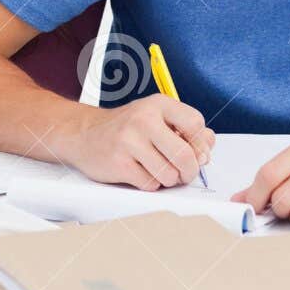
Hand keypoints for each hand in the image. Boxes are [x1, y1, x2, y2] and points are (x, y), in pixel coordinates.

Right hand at [59, 96, 213, 189]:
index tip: (195, 151)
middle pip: (186, 155)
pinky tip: (139, 172)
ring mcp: (129, 141)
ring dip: (168, 179)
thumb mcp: (155, 118)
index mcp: (157, 105)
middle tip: (183, 172)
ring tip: (157, 169)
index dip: (200, 144)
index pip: (196, 124)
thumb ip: (185, 129)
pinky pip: (150, 184)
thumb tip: (208, 146)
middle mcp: (143, 119)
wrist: (82, 133)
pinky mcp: (118, 163)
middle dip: (189, 171)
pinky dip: (150, 184)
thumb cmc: (124, 128)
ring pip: (169, 174)